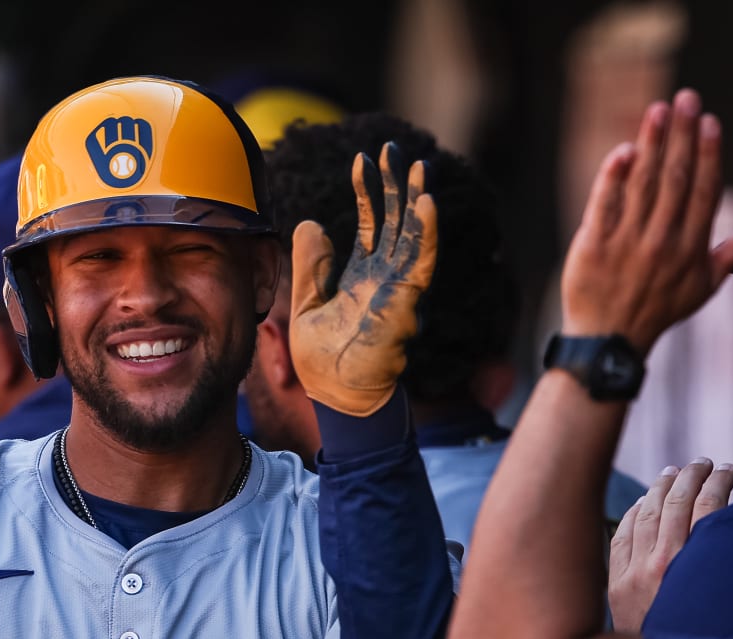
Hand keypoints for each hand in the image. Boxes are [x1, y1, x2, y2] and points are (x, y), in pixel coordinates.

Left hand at [290, 142, 437, 415]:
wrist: (335, 396)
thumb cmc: (323, 361)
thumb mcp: (306, 304)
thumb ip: (311, 267)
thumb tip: (309, 223)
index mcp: (363, 274)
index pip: (372, 223)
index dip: (368, 191)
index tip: (363, 160)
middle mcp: (385, 277)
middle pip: (397, 221)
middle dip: (398, 184)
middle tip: (395, 148)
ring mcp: (397, 289)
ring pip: (414, 236)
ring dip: (418, 200)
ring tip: (419, 166)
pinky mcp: (403, 303)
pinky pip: (419, 264)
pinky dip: (425, 234)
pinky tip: (427, 204)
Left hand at [559, 89, 732, 353]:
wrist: (609, 341)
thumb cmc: (657, 311)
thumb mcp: (702, 289)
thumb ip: (730, 254)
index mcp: (691, 247)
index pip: (704, 191)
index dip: (708, 153)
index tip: (709, 122)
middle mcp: (662, 240)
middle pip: (676, 177)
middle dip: (682, 134)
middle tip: (685, 98)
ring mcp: (627, 242)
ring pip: (643, 183)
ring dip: (651, 143)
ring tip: (657, 110)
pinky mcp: (594, 245)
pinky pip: (604, 204)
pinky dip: (613, 176)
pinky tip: (623, 150)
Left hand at [607, 458, 732, 631]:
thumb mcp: (731, 610)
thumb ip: (732, 571)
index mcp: (693, 571)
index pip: (708, 508)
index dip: (719, 483)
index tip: (730, 468)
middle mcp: (658, 568)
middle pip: (674, 503)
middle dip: (691, 477)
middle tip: (704, 462)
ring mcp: (631, 574)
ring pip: (645, 514)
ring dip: (661, 488)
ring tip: (675, 470)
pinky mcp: (614, 585)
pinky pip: (621, 535)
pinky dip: (634, 513)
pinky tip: (644, 501)